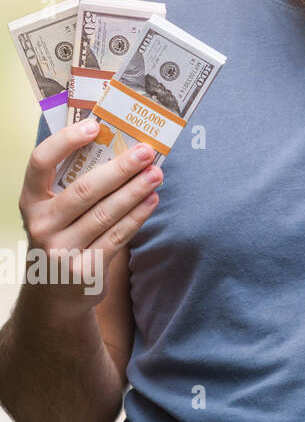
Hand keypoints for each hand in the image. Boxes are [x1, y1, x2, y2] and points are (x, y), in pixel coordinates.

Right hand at [17, 120, 162, 320]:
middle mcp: (40, 225)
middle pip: (84, 189)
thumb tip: (122, 147)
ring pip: (105, 214)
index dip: (65, 141)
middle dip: (120, 168)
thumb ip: (75, 185)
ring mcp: (61, 250)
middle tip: (146, 152)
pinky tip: (152, 199)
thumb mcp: (55, 212)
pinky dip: (138, 216)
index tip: (94, 126)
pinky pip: (117, 236)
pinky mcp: (84, 270)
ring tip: (157, 173)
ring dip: (135, 191)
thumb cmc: (63, 237)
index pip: (40, 163)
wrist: (54, 295)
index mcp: (30, 201)